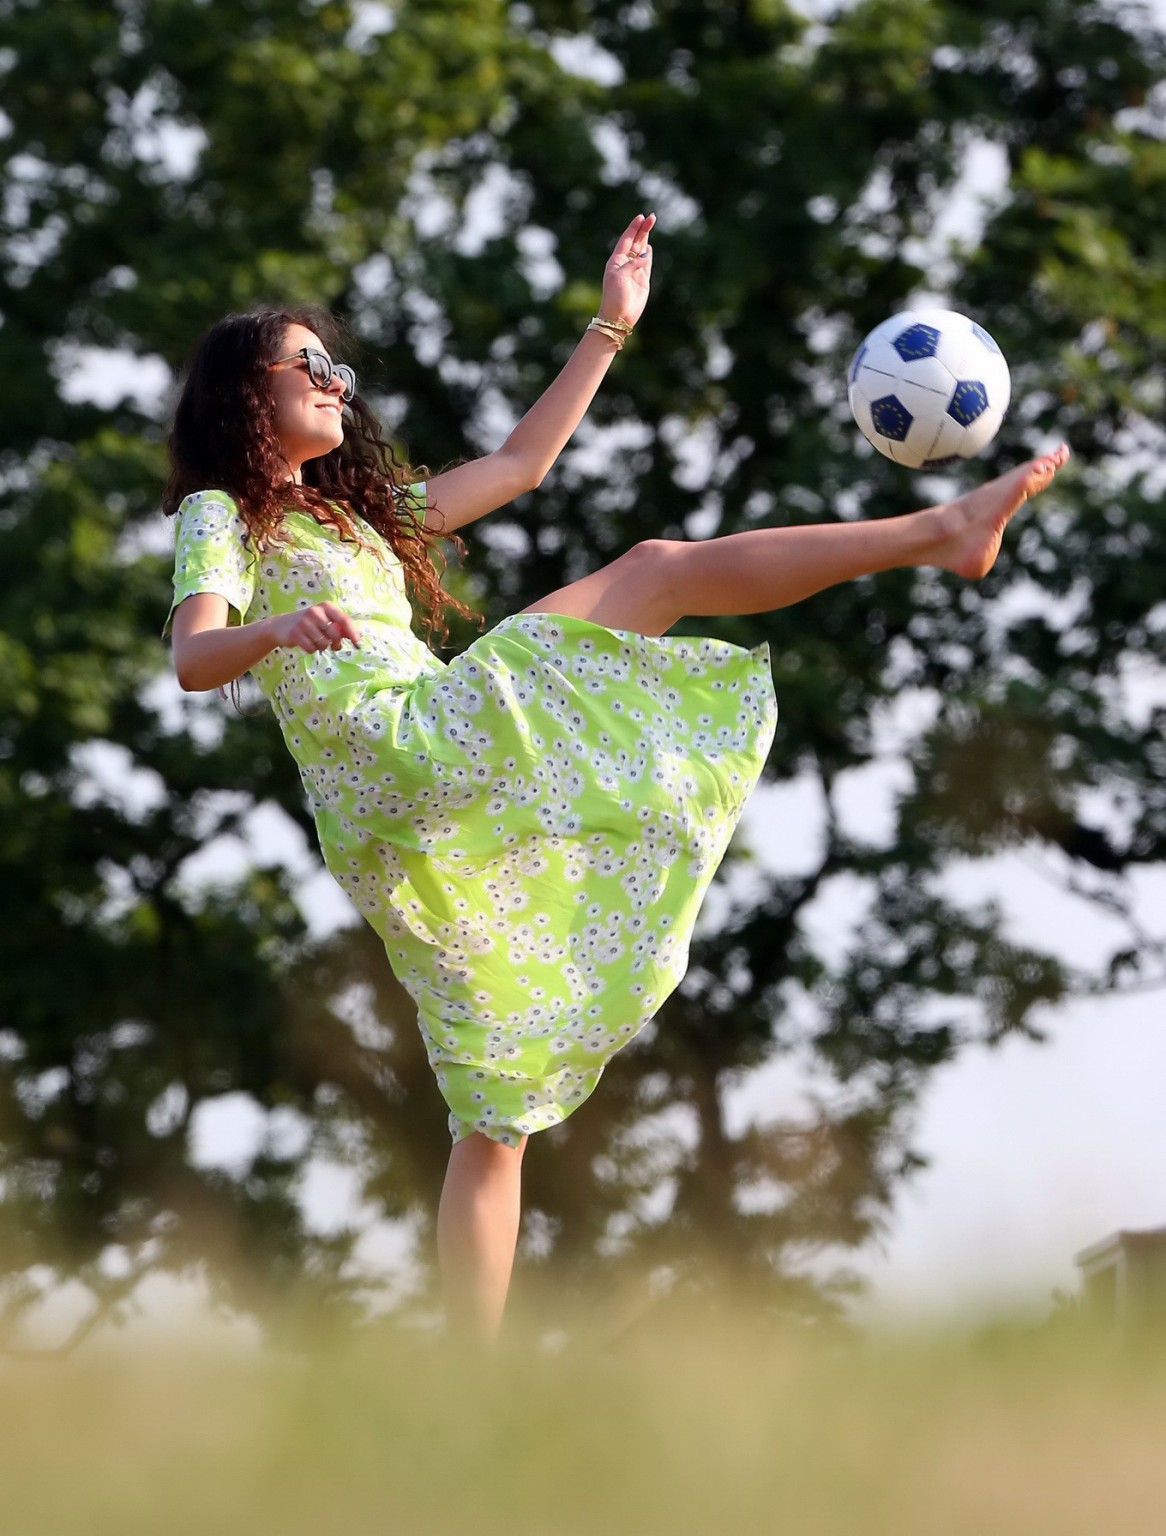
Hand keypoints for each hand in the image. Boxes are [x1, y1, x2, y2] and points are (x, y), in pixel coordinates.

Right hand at [274, 602, 360, 653]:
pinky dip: (311, 650)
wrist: (280, 626)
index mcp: (325, 606)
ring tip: (316, 642)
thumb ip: (340, 627)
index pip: (344, 620)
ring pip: (323, 643)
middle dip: (336, 643)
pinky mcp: (295, 633)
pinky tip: (306, 643)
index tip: (357, 643)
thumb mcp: (324, 620)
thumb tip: (357, 638)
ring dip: (322, 647)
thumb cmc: (308, 624)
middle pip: (335, 634)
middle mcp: (315, 612)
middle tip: (332, 645)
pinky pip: (311, 648)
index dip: (353, 633)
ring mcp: (304, 622)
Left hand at [598, 212, 655, 329]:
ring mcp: (634, 271)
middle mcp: (625, 264)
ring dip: (646, 238)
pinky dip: (648, 254)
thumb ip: (632, 264)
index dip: (633, 228)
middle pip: (636, 242)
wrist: (618, 316)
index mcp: (616, 261)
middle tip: (652, 217)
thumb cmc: (615, 297)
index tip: (641, 217)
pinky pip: (647, 263)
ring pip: (642, 250)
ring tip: (651, 224)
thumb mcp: (620, 277)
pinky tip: (649, 246)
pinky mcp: (642, 280)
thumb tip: (646, 255)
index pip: (626, 239)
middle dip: (643, 229)